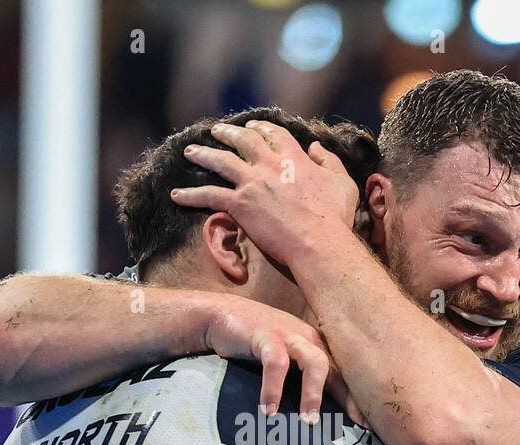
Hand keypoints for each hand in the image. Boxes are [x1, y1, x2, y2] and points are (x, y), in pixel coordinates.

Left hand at [171, 120, 359, 265]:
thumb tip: (318, 147)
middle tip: (216, 131)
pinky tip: (176, 194)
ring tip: (190, 151)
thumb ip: (330, 162)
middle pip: (243, 141)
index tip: (253, 127)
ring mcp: (252, 183)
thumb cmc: (335, 218)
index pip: (274, 135)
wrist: (319, 242)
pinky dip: (190, 195)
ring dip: (203, 155)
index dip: (262, 129)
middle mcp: (269, 165)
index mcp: (295, 159)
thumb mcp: (342, 183)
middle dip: (228, 133)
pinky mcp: (239, 205)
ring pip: (221, 162)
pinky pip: (208, 196)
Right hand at [204, 298, 352, 421]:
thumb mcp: (285, 359)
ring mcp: (289, 335)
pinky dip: (273, 389)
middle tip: (353, 427)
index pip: (345, 374)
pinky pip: (276, 364)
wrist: (221, 315)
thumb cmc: (255, 343)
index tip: (370, 427)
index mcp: (318, 346)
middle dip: (348, 398)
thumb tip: (313, 417)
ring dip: (314, 394)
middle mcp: (309, 339)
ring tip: (309, 422)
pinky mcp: (266, 336)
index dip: (358, 400)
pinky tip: (269, 411)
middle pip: (338, 369)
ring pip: (314, 363)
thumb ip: (301, 379)